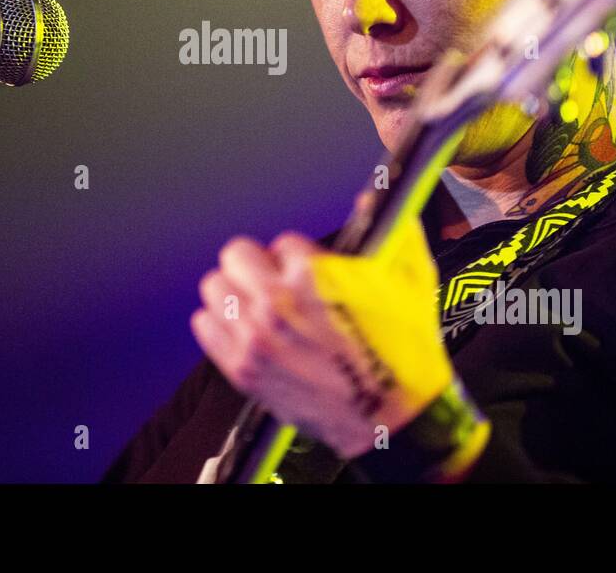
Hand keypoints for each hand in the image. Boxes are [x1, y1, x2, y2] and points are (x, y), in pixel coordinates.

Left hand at [190, 216, 453, 459]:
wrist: (391, 419)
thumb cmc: (402, 353)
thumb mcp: (409, 282)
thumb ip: (391, 233)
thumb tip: (370, 196)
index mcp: (313, 276)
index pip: (282, 242)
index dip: (300, 258)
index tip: (311, 275)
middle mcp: (276, 304)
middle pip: (235, 255)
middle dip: (258, 266)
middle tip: (277, 283)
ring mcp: (255, 340)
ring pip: (215, 289)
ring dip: (237, 294)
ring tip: (261, 309)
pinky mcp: (243, 370)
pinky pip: (205, 326)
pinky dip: (222, 324)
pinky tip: (247, 331)